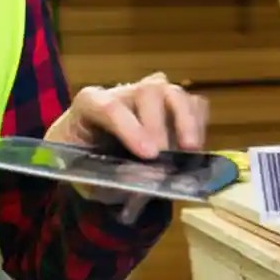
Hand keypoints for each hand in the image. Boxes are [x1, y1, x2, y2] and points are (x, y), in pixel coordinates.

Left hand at [44, 72, 209, 221]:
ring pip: (172, 92)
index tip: (149, 154)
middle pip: (147, 92)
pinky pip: (192, 103)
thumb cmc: (81, 161)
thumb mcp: (83, 174)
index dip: (130, 129)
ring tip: (191, 149)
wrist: (86, 152)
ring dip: (186, 121)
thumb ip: (108, 181)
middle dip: (160, 125)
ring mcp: (148, 94)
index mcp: (90, 103)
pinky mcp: (170, 104)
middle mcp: (121, 92)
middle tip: (165, 156)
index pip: (109, 106)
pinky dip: (198, 124)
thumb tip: (138, 187)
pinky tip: (195, 149)